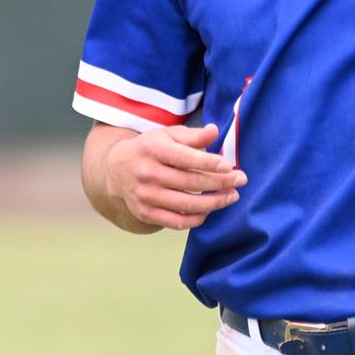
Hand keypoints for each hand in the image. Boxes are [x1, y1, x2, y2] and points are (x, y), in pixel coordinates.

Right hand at [98, 122, 245, 231]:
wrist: (114, 171)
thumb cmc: (148, 149)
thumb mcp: (166, 136)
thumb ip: (192, 136)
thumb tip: (214, 132)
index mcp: (152, 149)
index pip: (186, 158)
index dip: (210, 163)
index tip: (230, 166)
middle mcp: (146, 173)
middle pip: (191, 182)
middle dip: (221, 182)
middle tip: (241, 180)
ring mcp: (145, 196)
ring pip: (188, 204)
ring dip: (215, 202)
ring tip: (232, 196)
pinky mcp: (145, 213)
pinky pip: (178, 222)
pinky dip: (198, 218)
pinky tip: (210, 209)